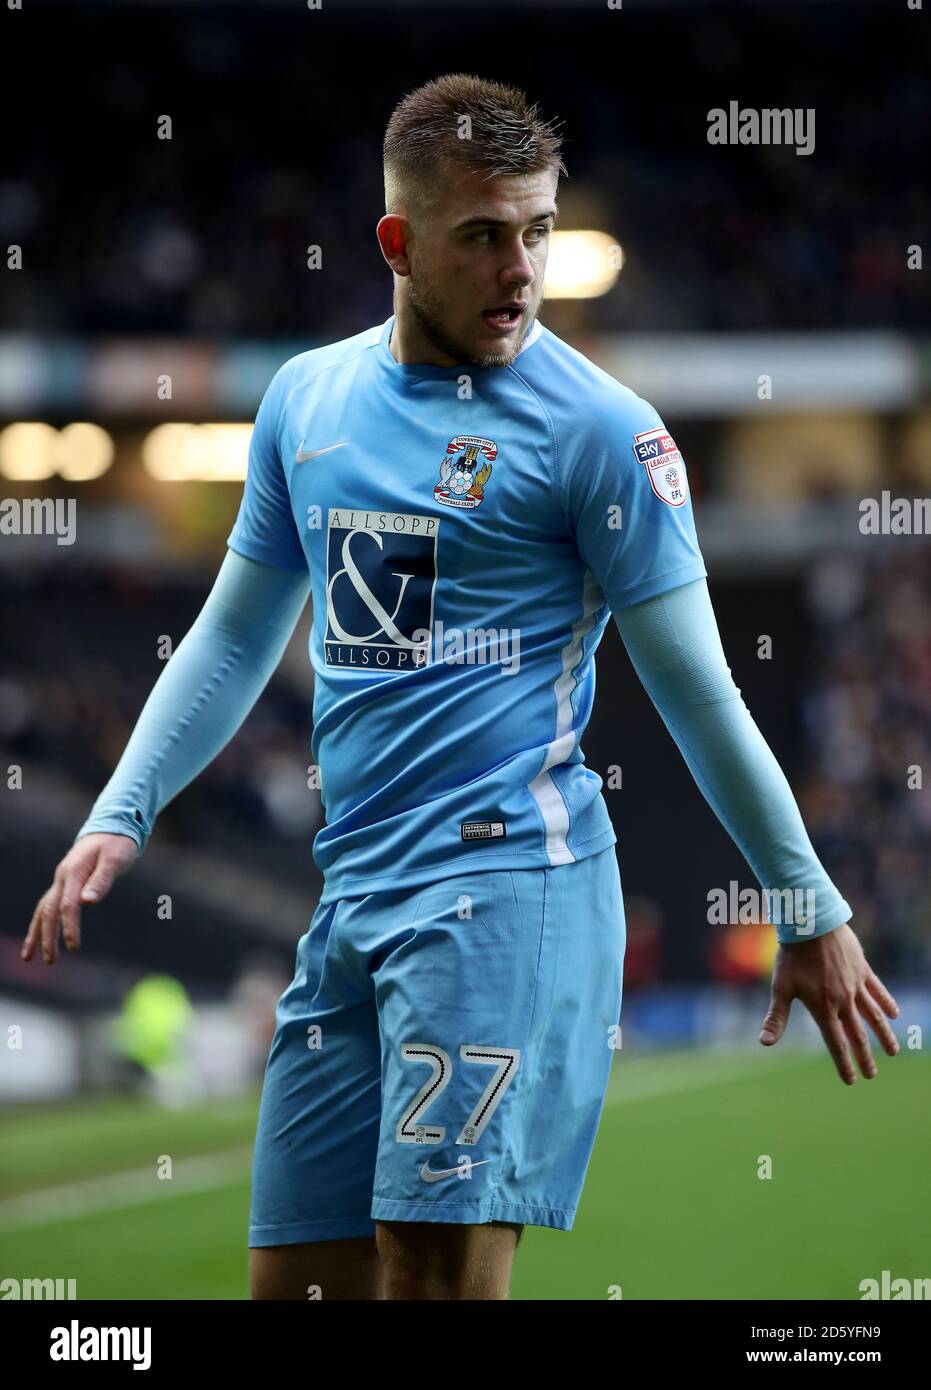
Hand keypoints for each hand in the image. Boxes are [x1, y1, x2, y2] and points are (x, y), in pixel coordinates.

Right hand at [21, 833, 139, 964]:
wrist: (111, 828)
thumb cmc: (117, 844)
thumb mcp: (115, 859)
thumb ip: (102, 880)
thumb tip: (88, 901)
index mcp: (74, 872)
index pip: (68, 905)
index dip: (70, 927)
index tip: (74, 947)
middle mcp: (62, 877)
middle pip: (49, 911)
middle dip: (47, 937)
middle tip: (50, 961)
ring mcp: (61, 881)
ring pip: (43, 910)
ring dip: (38, 934)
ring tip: (31, 957)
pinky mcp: (65, 884)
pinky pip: (49, 907)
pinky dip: (43, 923)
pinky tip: (43, 939)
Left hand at [759, 923, 898, 1083]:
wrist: (811, 922)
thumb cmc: (792, 955)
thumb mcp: (781, 987)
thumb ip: (776, 1017)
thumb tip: (764, 1043)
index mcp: (823, 1008)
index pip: (836, 1043)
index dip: (844, 1063)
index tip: (851, 1080)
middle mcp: (843, 1000)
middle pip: (858, 1034)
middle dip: (865, 1057)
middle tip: (872, 1075)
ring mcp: (856, 984)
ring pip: (874, 1016)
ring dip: (883, 1035)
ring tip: (892, 1051)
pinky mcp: (863, 969)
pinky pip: (877, 990)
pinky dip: (886, 1003)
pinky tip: (894, 1014)